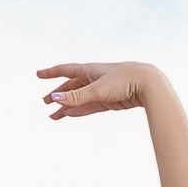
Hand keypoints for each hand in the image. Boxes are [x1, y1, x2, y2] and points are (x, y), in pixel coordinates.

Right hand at [38, 61, 163, 119]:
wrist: (149, 85)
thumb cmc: (124, 81)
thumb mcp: (97, 90)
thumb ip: (76, 97)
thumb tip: (55, 99)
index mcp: (89, 70)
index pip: (65, 70)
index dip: (51, 73)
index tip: (38, 74)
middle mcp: (94, 78)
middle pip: (71, 87)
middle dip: (58, 94)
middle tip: (45, 102)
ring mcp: (101, 90)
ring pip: (79, 99)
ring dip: (66, 107)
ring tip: (54, 116)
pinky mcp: (109, 101)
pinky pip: (89, 106)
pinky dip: (78, 110)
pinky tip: (70, 115)